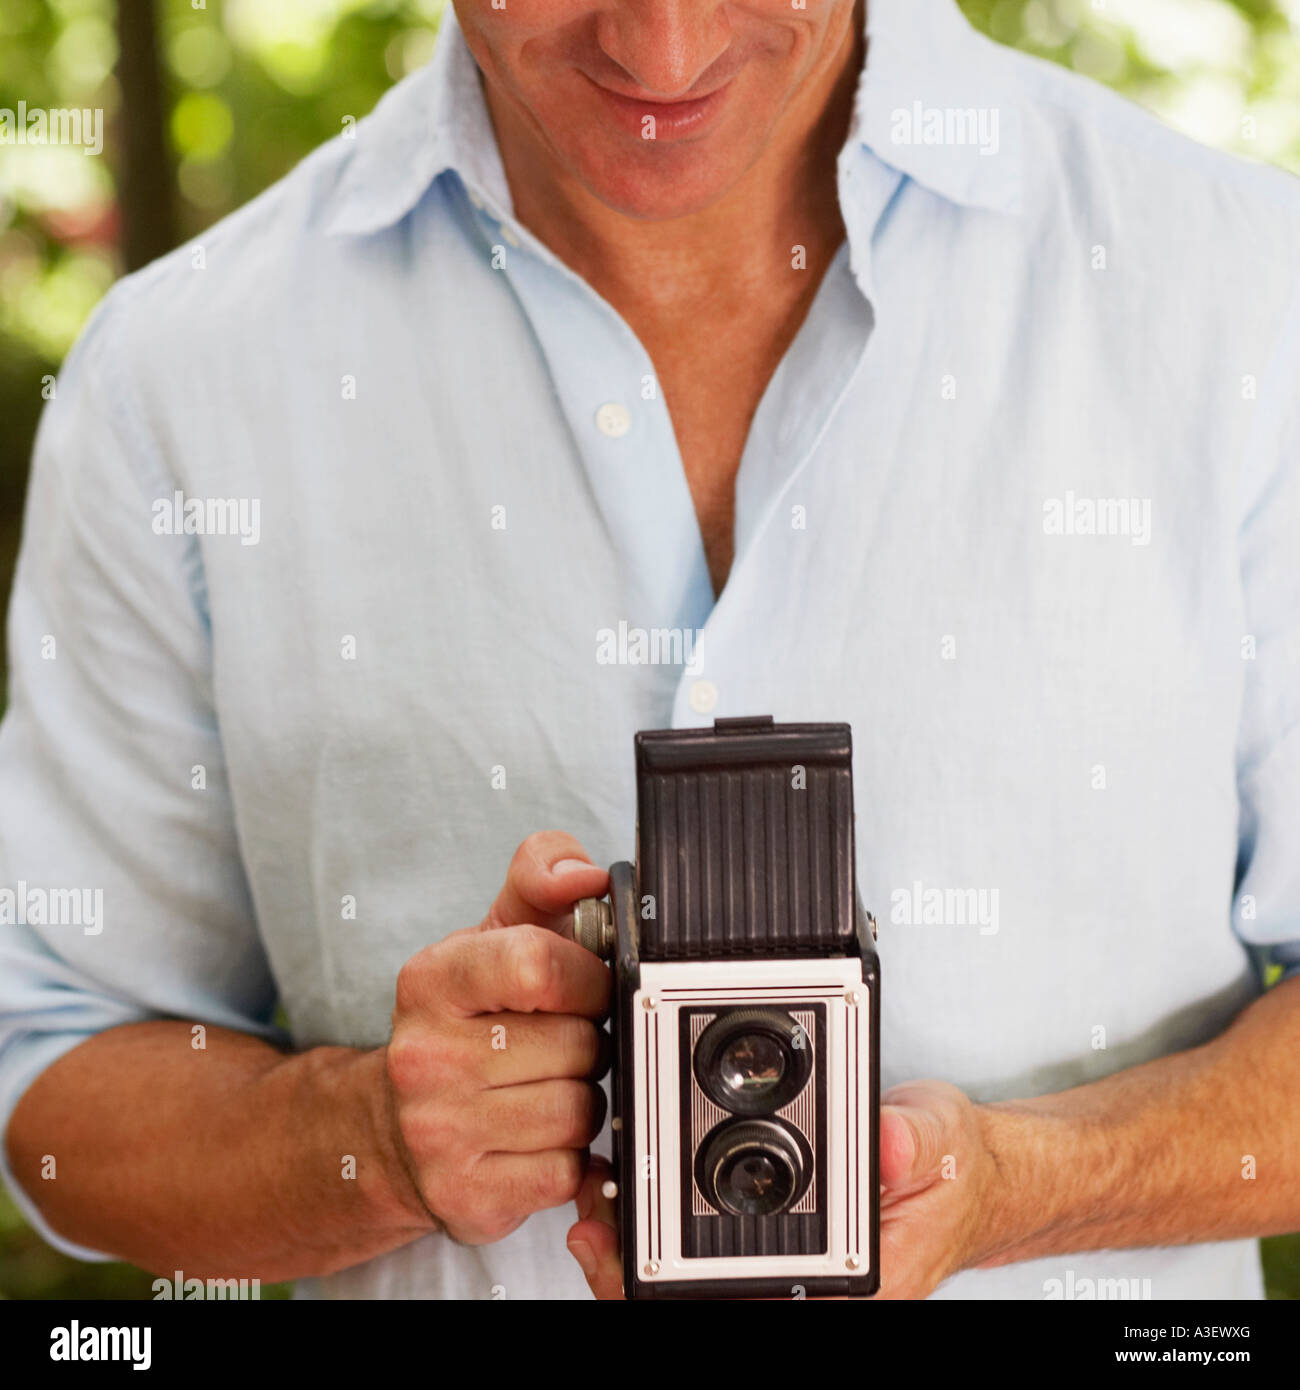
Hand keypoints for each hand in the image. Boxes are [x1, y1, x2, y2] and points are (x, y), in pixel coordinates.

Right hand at [384, 832, 612, 1244]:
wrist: (393, 1130)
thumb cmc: (464, 1023)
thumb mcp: (493, 935)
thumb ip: (541, 878)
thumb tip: (589, 874)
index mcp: (432, 980)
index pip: (539, 962)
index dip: (586, 975)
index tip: (584, 984)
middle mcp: (425, 1057)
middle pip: (575, 1043)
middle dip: (586, 1042)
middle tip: (557, 1044)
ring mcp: (440, 1133)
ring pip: (578, 1110)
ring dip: (580, 1101)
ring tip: (545, 1088)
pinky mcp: (466, 1197)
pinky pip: (568, 1171)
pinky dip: (568, 1157)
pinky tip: (535, 1139)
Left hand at [566, 1079, 1002, 1298]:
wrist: (966, 1178)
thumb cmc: (956, 1171)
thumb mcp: (943, 1140)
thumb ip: (913, 1141)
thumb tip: (885, 1141)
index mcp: (855, 1288)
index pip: (749, 1309)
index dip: (672, 1291)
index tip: (623, 1253)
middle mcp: (812, 1296)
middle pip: (702, 1307)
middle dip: (634, 1273)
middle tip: (592, 1221)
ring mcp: (790, 1281)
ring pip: (694, 1292)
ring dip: (638, 1255)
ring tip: (597, 1204)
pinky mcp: (775, 1254)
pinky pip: (704, 1265)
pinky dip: (658, 1238)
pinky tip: (629, 1201)